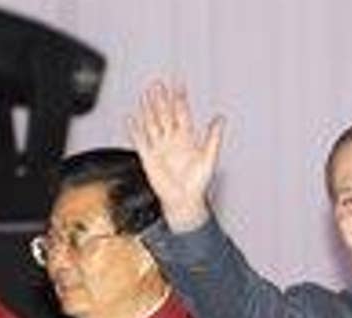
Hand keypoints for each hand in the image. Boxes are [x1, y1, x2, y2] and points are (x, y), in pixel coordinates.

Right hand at [128, 80, 223, 232]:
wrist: (183, 201)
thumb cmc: (197, 183)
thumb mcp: (209, 158)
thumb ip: (213, 137)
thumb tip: (220, 118)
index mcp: (187, 138)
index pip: (181, 112)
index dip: (179, 97)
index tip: (178, 83)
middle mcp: (172, 140)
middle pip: (164, 114)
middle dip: (160, 98)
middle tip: (157, 83)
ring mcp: (159, 147)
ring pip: (152, 123)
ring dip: (148, 109)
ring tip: (144, 94)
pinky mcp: (148, 158)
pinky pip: (140, 140)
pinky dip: (134, 129)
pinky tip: (131, 118)